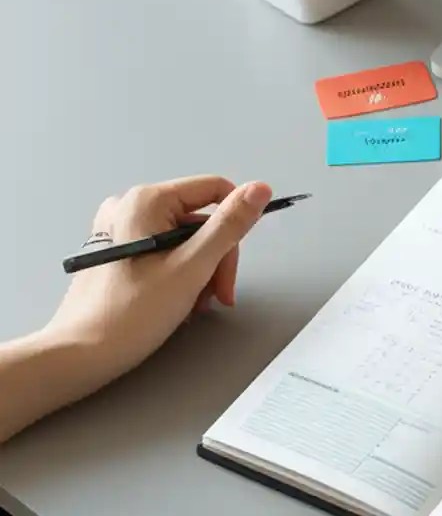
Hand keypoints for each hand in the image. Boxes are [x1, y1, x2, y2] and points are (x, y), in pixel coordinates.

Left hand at [42, 175, 271, 385]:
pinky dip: (180, 274)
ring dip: (201, 272)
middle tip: (218, 296)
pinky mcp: (117, 250)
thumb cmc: (132, 312)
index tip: (235, 264)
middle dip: (217, 259)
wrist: (79, 355)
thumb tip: (259, 188)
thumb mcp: (192, 267)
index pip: (214, 189)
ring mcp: (120, 229)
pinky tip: (178, 301)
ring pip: (185, 239)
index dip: (236, 223)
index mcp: (146, 200)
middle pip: (200, 219)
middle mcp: (129, 206)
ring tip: (194, 304)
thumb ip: (229, 226)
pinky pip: (165, 251)